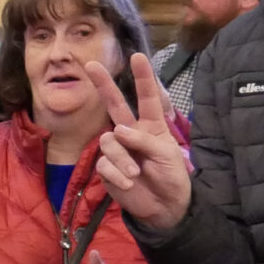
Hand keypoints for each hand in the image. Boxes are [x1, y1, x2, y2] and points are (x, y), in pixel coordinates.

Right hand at [90, 55, 193, 228]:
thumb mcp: (167, 155)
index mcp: (151, 125)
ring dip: (121, 158)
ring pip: (108, 141)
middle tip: (92, 65)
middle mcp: (131, 132)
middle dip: (104, 84)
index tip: (137, 56)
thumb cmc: (171, 177)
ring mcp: (117, 149)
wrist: (163, 207)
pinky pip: (104, 163)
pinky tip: (127, 183)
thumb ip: (144, 140)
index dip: (143, 77)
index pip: (147, 98)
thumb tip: (118, 130)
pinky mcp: (106, 167)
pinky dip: (116, 173)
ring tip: (134, 173)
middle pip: (115, 104)